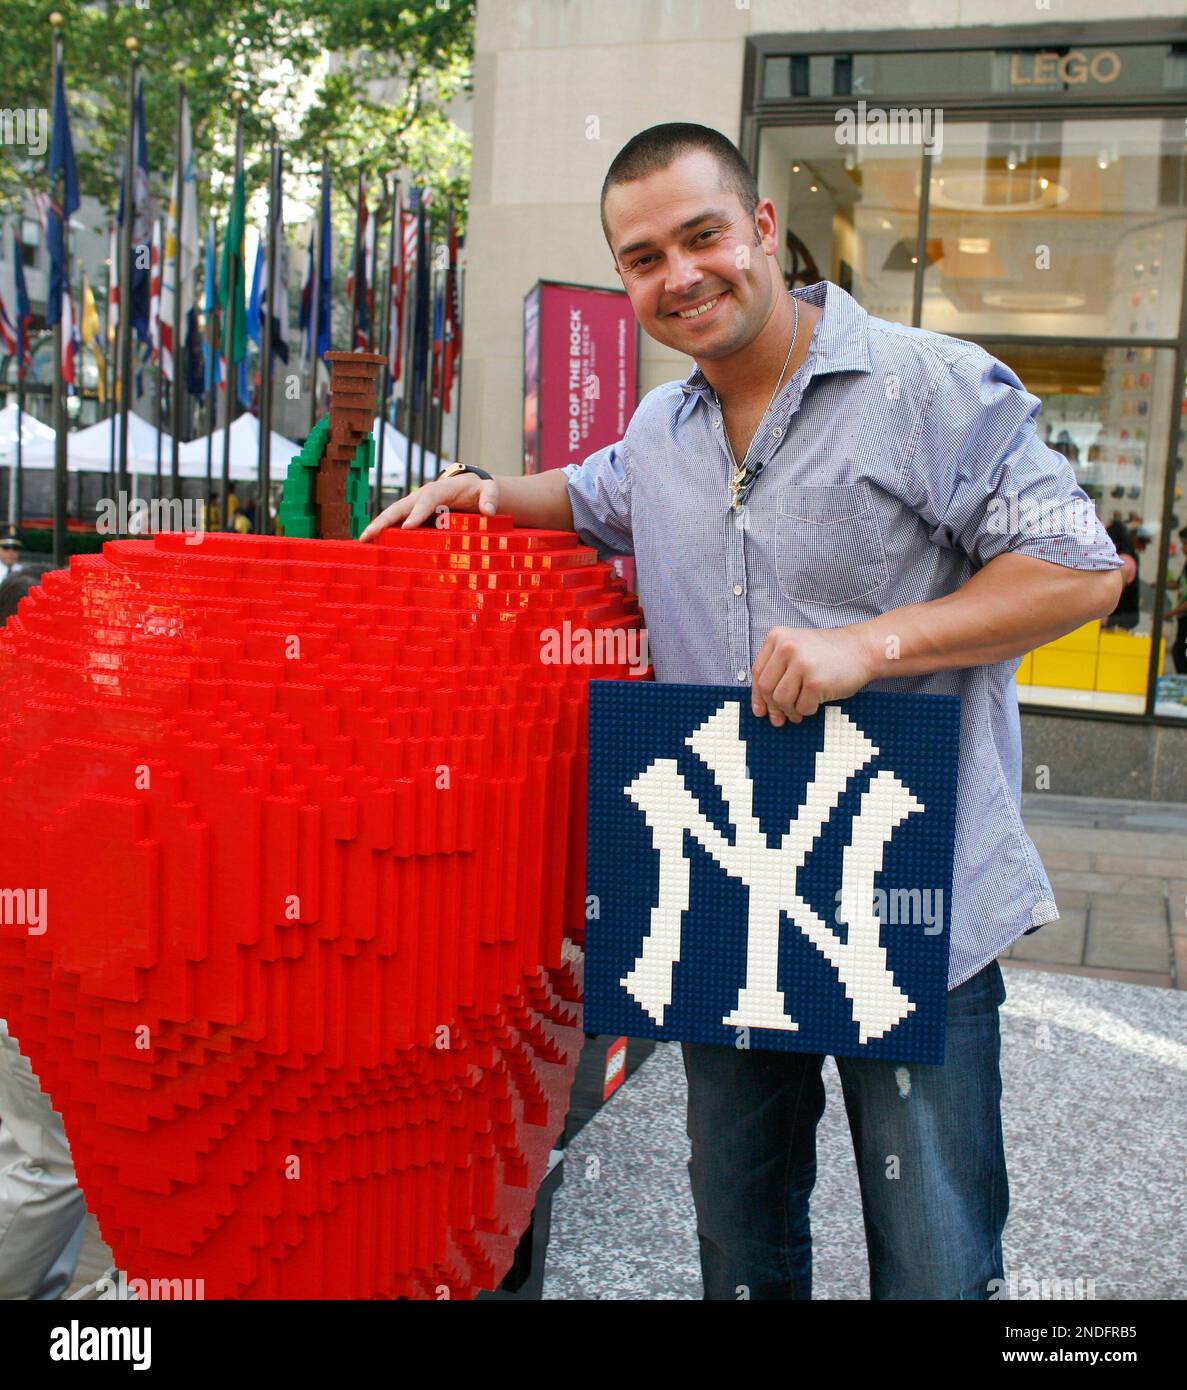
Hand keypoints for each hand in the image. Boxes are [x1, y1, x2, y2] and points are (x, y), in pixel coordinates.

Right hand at [358, 472, 500, 541]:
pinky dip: (384, 535)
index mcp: (438, 491)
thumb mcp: (488, 489)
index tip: (408, 527)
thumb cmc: (478, 490)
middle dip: (383, 521)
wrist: (469, 489)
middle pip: (399, 508)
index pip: (426, 501)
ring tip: (362, 543)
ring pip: (392, 517)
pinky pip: (396, 526)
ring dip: (377, 529)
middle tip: (368, 535)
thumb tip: (488, 512)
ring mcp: (414, 507)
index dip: (417, 513)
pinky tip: (374, 549)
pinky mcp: (413, 518)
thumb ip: (490, 497)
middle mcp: (420, 497)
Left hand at [751, 625, 876, 725]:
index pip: (757, 672)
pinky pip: (801, 707)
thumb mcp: (797, 648)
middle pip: (766, 688)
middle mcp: (786, 647)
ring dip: (789, 711)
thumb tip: (760, 706)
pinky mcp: (815, 682)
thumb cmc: (829, 654)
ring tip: (798, 712)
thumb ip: (777, 668)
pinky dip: (806, 711)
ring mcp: (801, 664)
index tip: (760, 711)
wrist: (862, 649)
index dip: (757, 695)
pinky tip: (814, 704)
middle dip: (773, 707)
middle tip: (779, 718)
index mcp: (778, 637)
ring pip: (781, 700)